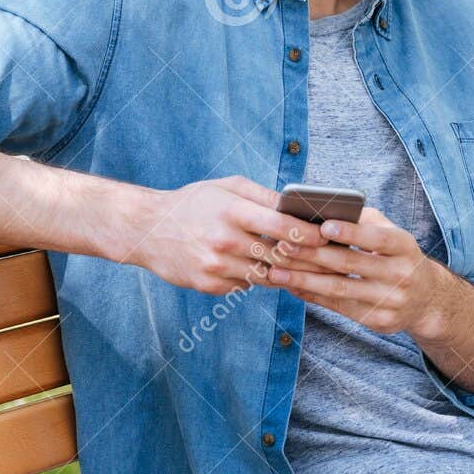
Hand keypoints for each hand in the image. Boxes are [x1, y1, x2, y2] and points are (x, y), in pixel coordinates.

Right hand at [121, 175, 331, 296]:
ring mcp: (216, 266)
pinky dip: (257, 278)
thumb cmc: (192, 203)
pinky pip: (245, 286)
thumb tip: (298, 206)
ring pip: (266, 276)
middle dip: (305, 257)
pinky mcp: (209, 285)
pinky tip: (266, 270)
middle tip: (326, 257)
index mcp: (232, 211)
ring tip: (302, 266)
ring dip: (285, 272)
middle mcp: (224, 241)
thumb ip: (263, 195)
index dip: (310, 233)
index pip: (283, 226)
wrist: (147, 230)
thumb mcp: (226, 188)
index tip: (326, 235)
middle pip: (279, 255)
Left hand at [262, 205, 449, 338]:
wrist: (425, 299)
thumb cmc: (396, 256)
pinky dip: (312, 296)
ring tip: (276, 271)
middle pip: (350, 264)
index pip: (377, 239)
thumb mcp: (391, 234)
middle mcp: (401, 275)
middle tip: (283, 246)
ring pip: (339, 289)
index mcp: (404, 247)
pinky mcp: (378, 321)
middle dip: (313, 255)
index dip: (351, 233)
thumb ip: (363, 221)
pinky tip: (291, 286)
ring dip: (304, 280)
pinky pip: (338, 307)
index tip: (322, 226)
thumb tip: (322, 211)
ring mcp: (390, 301)